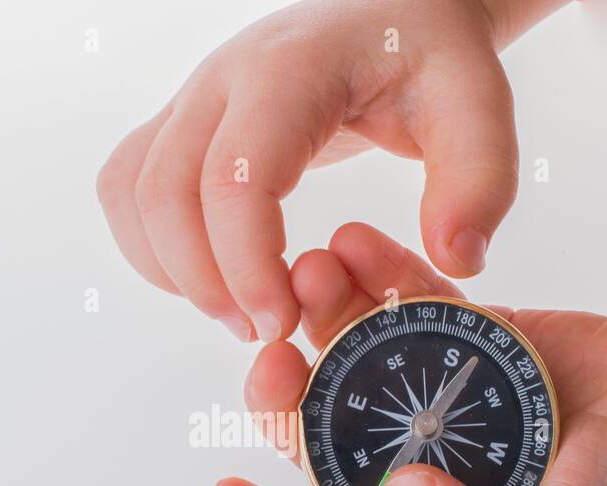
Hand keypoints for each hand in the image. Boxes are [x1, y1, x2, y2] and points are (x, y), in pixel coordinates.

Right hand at [97, 0, 542, 342]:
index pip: (234, 176)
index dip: (245, 263)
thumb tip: (455, 258)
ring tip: (239, 312)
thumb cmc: (428, 58)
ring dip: (171, 270)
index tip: (280, 323)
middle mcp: (221, 79)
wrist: (390, 13)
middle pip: (166, 193)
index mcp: (289, 72)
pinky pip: (126, 188)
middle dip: (206, 282)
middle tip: (264, 332)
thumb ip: (480, 180)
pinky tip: (209, 280)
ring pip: (133, 193)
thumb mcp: (478, 104)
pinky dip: (151, 248)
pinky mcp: (178, 122)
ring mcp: (191, 99)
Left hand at [210, 222, 606, 485]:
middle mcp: (401, 462)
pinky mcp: (463, 333)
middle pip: (310, 431)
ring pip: (344, 354)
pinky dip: (374, 271)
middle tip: (272, 359)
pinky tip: (348, 243)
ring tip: (303, 276)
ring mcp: (428, 393)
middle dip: (278, 397)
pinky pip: (402, 298)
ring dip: (311, 317)